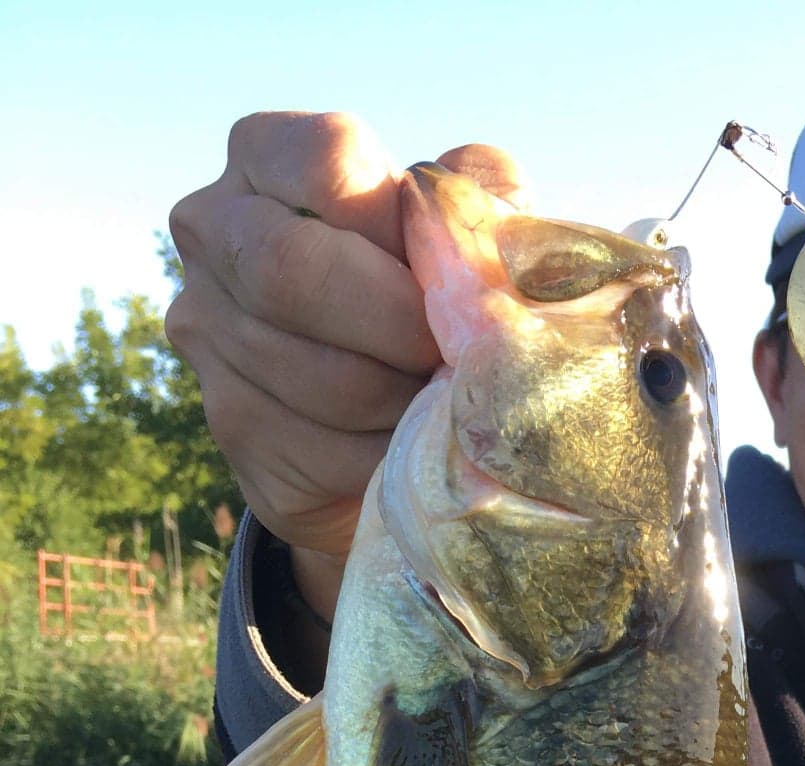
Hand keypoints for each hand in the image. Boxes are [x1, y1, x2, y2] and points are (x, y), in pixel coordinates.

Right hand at [167, 114, 525, 617]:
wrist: (384, 411)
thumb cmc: (432, 296)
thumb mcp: (465, 229)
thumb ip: (481, 197)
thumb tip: (486, 212)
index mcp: (264, 156)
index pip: (326, 160)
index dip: (406, 227)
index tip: (451, 274)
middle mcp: (212, 229)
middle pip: (292, 268)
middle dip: (398, 324)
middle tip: (455, 357)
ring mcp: (206, 328)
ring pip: (317, 373)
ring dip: (404, 402)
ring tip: (445, 404)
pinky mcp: (232, 423)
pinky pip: (320, 450)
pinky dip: (389, 458)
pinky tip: (415, 448)